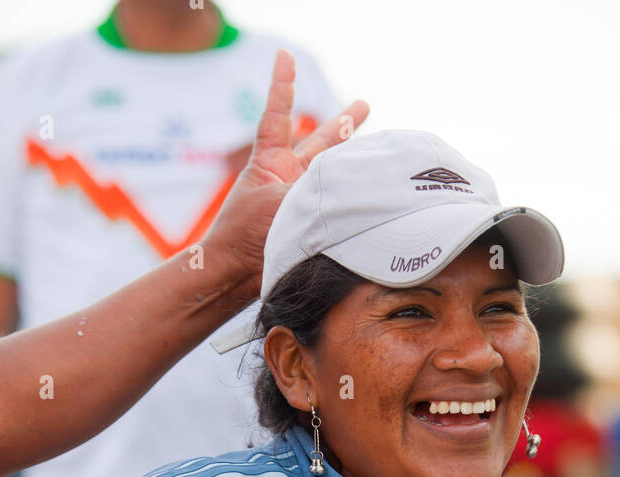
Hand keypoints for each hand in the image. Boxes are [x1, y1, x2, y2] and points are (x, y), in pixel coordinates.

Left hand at [203, 49, 368, 300]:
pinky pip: (341, 207)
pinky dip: (360, 200)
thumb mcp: (284, 203)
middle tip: (364, 105)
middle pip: (321, 144)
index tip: (284, 56)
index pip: (278, 115)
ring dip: (358, 160)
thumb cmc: (246, 237)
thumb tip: (358, 189)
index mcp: (270, 163)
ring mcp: (301, 203)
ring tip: (383, 149)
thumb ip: (318, 192)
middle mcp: (288, 180)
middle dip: (344, 125)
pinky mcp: (312, 226)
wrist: (235, 276)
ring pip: (335, 173)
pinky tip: (382, 191)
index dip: (282, 85)